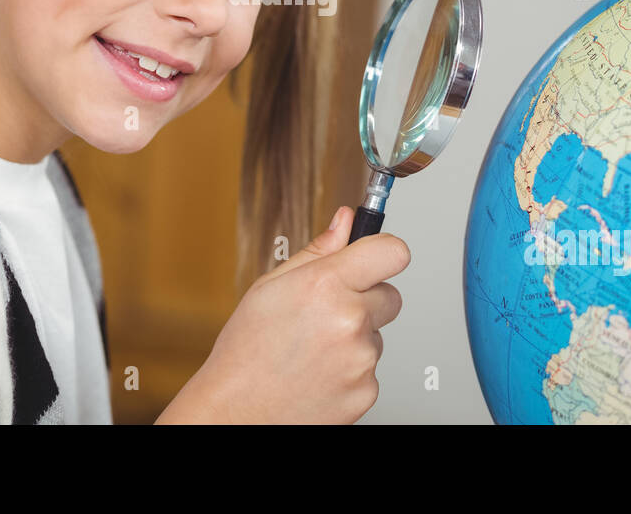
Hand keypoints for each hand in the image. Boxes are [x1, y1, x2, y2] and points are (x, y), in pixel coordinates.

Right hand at [156, 205, 408, 423]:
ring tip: (311, 349)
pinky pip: (370, 368)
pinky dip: (350, 370)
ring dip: (354, 337)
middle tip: (326, 312)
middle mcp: (349, 321)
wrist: (237, 412)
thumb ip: (318, 251)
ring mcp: (361, 360)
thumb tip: (345, 220)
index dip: (385, 250)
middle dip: (366, 299)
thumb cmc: (247, 349)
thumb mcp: (271, 287)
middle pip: (390, 296)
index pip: (392, 252)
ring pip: (376, 335)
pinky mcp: (366, 392)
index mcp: (326, 285)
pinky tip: (317, 372)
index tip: (376, 255)